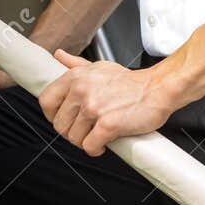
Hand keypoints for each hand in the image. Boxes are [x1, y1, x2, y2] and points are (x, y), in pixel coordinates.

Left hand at [37, 51, 179, 156]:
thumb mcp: (100, 67)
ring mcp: (94, 108)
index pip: (46, 100)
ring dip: (85, 141)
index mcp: (77, 77)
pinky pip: (89, 146)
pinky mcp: (107, 125)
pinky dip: (96, 149)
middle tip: (87, 130)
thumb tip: (58, 55)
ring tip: (97, 135)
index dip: (52, 114)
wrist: (159, 89)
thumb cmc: (132, 82)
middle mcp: (82, 91)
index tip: (63, 119)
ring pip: (73, 138)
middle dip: (72, 132)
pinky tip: (104, 143)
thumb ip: (76, 64)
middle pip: (59, 124)